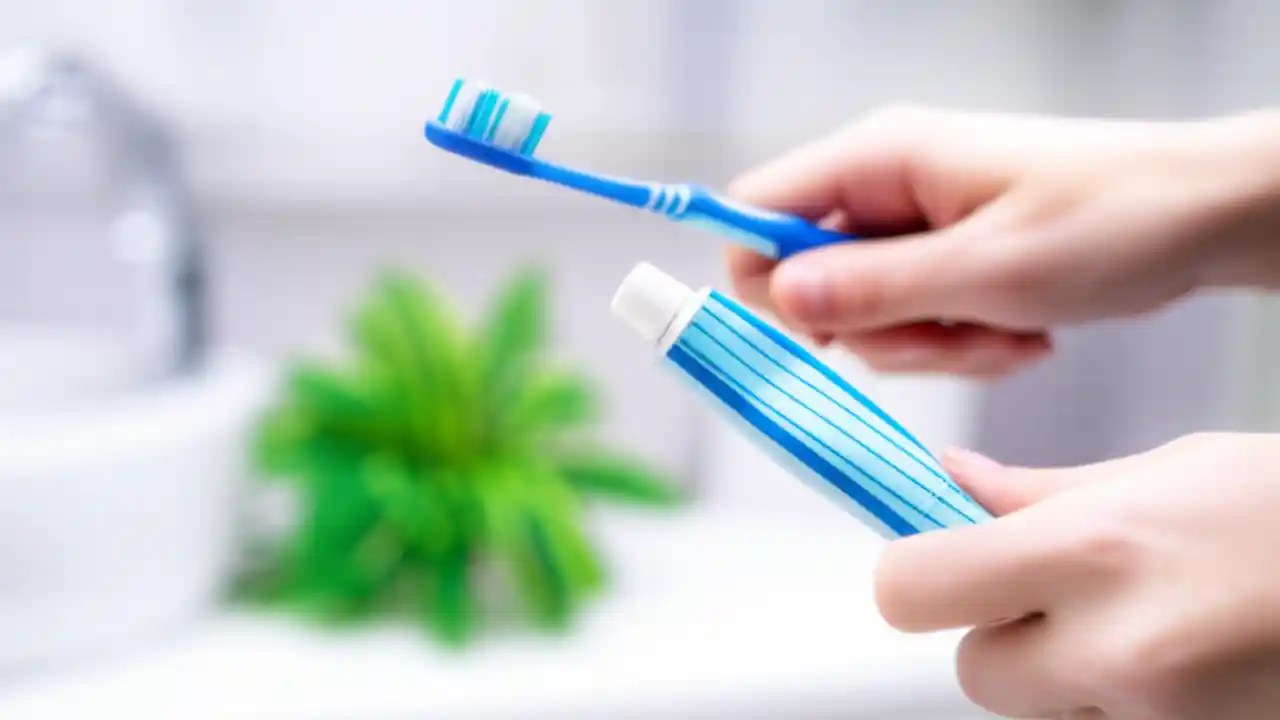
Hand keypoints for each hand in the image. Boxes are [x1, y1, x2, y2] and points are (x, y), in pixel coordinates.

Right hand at [726, 107, 1279, 376]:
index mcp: (879, 159)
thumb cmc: (1110, 221)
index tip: (812, 337)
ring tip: (1006, 331)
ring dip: (930, 346)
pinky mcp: (944, 259)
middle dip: (876, 331)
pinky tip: (1020, 332)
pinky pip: (914, 322)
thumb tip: (776, 298)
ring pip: (866, 316)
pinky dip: (960, 343)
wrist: (1203, 219)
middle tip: (946, 335)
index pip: (758, 209)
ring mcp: (916, 225)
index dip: (762, 277)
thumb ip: (873, 288)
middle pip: (811, 279)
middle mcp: (885, 187)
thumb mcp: (986, 269)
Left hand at [875, 433, 1279, 718]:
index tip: (940, 558)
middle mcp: (1115, 647)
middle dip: (1001, 633)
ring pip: (1041, 707)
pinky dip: (1122, 699)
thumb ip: (1038, 493)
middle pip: (972, 670)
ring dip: (1064, 671)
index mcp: (1091, 552)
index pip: (912, 589)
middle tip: (1063, 591)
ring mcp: (1158, 717)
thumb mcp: (1164, 470)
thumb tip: (949, 482)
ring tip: (1148, 616)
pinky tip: (1184, 653)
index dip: (916, 575)